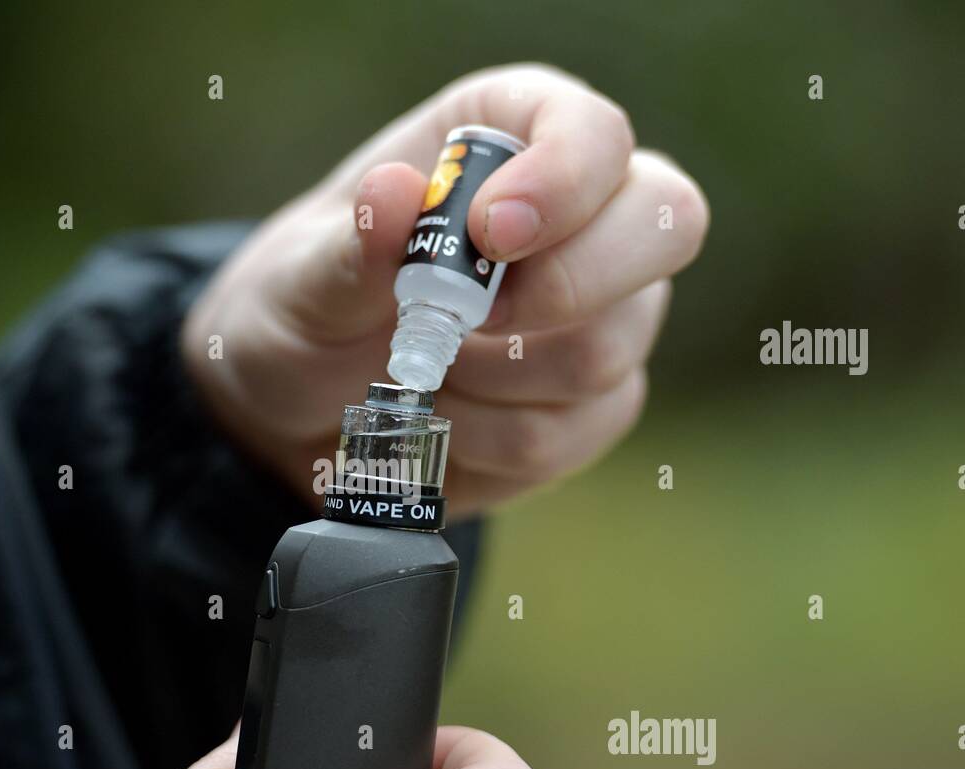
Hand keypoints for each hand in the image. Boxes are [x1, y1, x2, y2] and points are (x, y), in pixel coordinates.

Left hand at [183, 63, 707, 517]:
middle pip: (665, 224)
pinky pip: (577, 431)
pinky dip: (492, 439)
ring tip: (422, 372)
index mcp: (508, 139)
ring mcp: (604, 312)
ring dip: (494, 379)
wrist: (304, 410)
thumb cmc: (308, 309)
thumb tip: (394, 194)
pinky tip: (443, 419)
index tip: (493, 233)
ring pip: (611, 348)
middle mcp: (583, 215)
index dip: (563, 180)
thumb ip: (350, 247)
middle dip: (566, 286)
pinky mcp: (596, 401)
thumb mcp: (299, 278)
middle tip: (467, 323)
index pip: (594, 133)